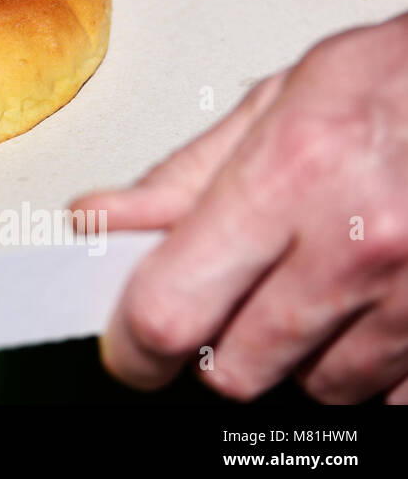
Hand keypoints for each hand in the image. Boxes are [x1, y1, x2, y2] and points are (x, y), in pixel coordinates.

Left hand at [72, 11, 407, 402]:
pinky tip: (364, 307)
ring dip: (297, 352)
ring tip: (312, 278)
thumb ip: (184, 176)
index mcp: (292, 173)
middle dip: (216, 341)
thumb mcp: (277, 102)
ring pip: (316, 387)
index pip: (172, 308)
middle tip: (228, 292)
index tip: (127, 348)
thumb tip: (101, 221)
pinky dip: (365, 366)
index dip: (134, 344)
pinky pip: (390, 397)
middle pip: (237, 368)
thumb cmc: (395, 81)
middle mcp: (357, 241)